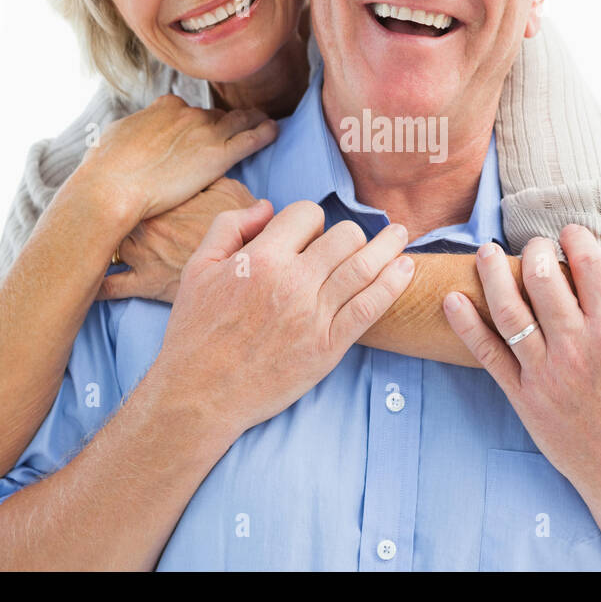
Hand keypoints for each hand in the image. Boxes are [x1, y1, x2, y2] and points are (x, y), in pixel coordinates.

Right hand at [76, 94, 276, 224]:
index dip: (194, 119)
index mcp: (162, 108)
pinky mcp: (217, 155)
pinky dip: (264, 132)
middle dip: (225, 120)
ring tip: (263, 120)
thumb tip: (133, 134)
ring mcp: (204, 133)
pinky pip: (250, 138)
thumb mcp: (115, 138)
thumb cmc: (105, 169)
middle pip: (214, 115)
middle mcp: (187, 115)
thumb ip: (134, 132)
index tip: (199, 126)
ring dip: (251, 119)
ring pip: (237, 121)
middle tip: (240, 123)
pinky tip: (274, 130)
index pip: (186, 109)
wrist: (111, 187)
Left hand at [96, 177, 256, 303]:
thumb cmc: (240, 233)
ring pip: (105, 245)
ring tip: (84, 234)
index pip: (133, 184)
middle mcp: (143, 226)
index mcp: (161, 200)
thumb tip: (202, 158)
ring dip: (95, 240)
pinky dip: (95, 286)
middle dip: (106, 207)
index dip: (126, 179)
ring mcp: (139, 256)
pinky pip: (109, 287)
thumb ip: (210, 172)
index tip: (119, 176)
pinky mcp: (142, 284)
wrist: (244, 274)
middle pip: (113, 211)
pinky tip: (85, 282)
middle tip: (94, 200)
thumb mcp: (230, 191)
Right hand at [155, 200, 415, 436]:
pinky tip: (405, 269)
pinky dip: (393, 284)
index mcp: (260, 259)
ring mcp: (313, 315)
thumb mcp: (197, 269)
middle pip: (343, 236)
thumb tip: (267, 207)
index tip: (310, 234)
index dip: (310, 219)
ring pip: (363, 266)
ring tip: (399, 234)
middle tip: (353, 241)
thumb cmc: (195, 332)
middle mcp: (292, 282)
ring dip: (388, 246)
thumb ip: (229, 227)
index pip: (306, 214)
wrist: (199, 394)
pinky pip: (370, 307)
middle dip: (350, 233)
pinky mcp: (328, 347)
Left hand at [443, 225, 600, 502]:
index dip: (576, 239)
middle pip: (543, 279)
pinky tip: (453, 299)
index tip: (570, 233)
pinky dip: (467, 325)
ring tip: (483, 251)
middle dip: (535, 250)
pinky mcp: (525, 397)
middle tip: (535, 244)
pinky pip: (488, 354)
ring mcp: (547, 373)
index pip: (588, 266)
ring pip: (510, 311)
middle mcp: (578, 347)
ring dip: (491, 274)